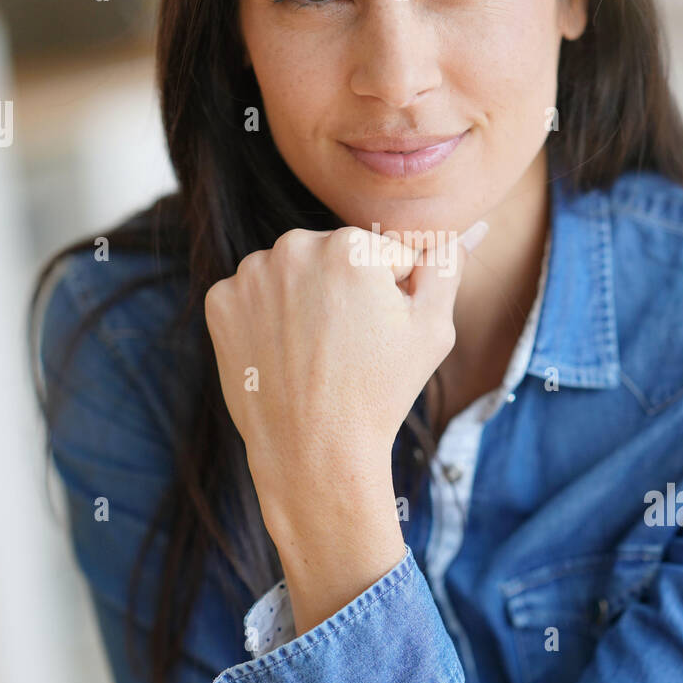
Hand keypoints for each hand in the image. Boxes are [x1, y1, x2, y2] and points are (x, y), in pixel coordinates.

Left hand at [204, 221, 488, 538]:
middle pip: (335, 255)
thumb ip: (446, 267)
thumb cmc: (380, 393)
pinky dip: (267, 318)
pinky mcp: (220, 302)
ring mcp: (250, 274)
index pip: (384, 253)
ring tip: (315, 351)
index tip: (378, 334)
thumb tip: (462, 230)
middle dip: (346, 289)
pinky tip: (282, 353)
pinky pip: (254, 295)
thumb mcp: (433, 329)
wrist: (314, 452)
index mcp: (351, 245)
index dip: (391, 295)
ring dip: (305, 298)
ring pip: (293, 272)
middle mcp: (294, 246)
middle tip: (348, 346)